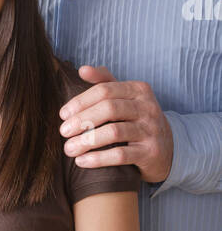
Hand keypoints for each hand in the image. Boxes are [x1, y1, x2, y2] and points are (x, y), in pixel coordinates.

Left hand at [59, 65, 172, 183]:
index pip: (104, 90)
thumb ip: (105, 81)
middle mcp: (147, 107)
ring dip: (87, 141)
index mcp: (138, 90)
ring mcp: (151, 130)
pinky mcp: (150, 152)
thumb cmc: (137, 120)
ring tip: (69, 149)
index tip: (62, 114)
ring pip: (114, 132)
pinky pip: (120, 155)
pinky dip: (98, 159)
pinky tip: (81, 161)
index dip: (80, 102)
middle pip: (108, 108)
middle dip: (82, 120)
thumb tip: (82, 69)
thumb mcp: (126, 97)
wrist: (167, 148)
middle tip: (63, 132)